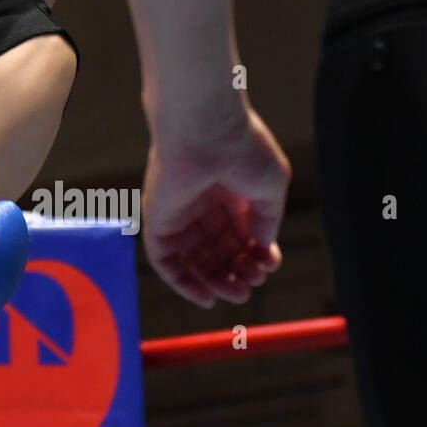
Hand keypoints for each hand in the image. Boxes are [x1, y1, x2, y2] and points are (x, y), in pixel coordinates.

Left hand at [142, 106, 288, 307]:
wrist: (207, 129)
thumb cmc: (241, 149)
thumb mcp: (269, 187)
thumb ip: (266, 219)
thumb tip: (262, 247)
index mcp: (228, 191)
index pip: (239, 235)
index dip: (256, 255)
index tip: (270, 263)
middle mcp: (201, 204)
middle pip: (216, 251)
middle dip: (237, 273)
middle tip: (252, 285)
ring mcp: (177, 213)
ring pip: (193, 260)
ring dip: (215, 282)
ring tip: (238, 293)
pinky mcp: (156, 221)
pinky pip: (164, 261)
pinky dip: (182, 283)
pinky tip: (206, 298)